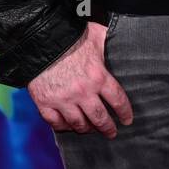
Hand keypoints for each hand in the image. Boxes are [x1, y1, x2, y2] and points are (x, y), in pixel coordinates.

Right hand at [27, 21, 132, 138]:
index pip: (117, 100)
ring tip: (91, 130)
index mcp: (98, 76)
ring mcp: (63, 100)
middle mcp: (83, 92)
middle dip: (107, 128)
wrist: (40, 40)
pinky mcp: (45, 103)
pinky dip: (63, 127)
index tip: (127, 120)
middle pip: (99, 118)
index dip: (124, 112)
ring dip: (86, 129)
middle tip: (112, 133)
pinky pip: (56, 123)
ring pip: (78, 124)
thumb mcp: (95, 35)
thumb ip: (109, 40)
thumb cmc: (70, 37)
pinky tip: (69, 126)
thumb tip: (122, 36)